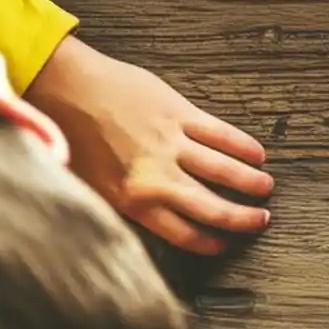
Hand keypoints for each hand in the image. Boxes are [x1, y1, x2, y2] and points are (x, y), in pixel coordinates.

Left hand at [25, 36, 272, 254]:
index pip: (184, 234)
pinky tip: (257, 154)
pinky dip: (243, 146)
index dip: (211, 242)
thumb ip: (125, 205)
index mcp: (133, 200)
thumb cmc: (70, 134)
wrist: (64, 85)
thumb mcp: (90, 185)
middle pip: (212, 208)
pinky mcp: (179, 113)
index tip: (226, 243)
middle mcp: (156, 176)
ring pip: (224, 171)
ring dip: (250, 182)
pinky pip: (221, 134)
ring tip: (265, 187)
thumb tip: (151, 220)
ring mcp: (171, 144)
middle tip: (261, 219)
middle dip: (243, 218)